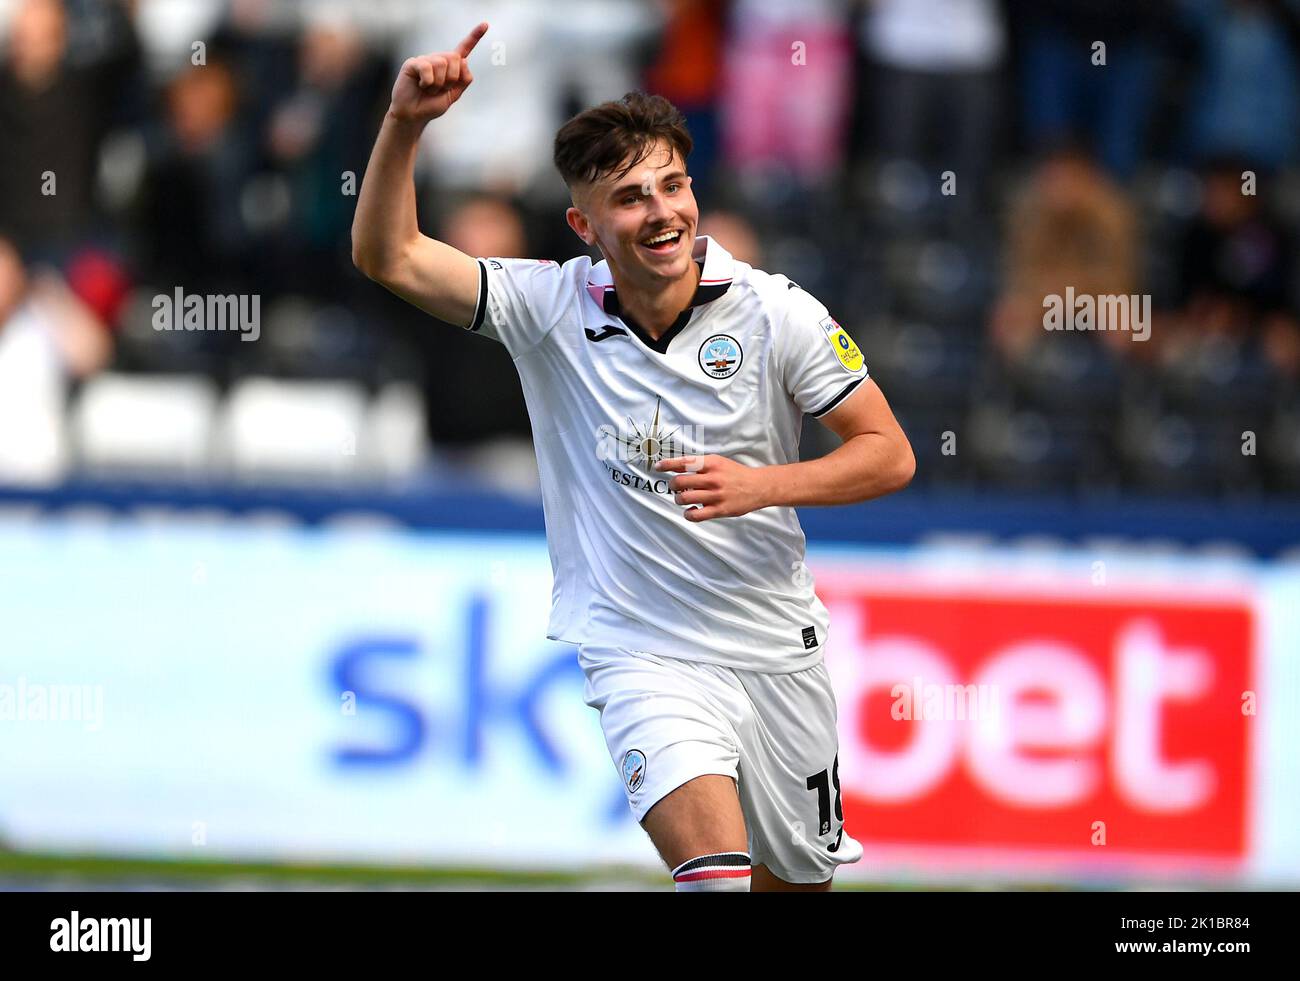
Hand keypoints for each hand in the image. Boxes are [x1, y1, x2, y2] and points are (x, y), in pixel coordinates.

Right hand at [389, 22, 486, 124]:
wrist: (413, 115)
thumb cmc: (431, 105)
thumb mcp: (454, 95)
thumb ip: (463, 80)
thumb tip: (464, 60)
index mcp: (450, 66)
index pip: (464, 49)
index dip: (474, 37)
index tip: (485, 24)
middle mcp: (438, 59)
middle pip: (455, 59)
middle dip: (452, 79)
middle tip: (440, 90)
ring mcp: (425, 60)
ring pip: (442, 63)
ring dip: (438, 83)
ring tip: (429, 90)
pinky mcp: (413, 63)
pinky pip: (427, 68)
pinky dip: (427, 82)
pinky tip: (420, 86)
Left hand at [654, 455, 770, 521]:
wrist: (758, 486)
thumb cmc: (735, 474)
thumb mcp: (718, 462)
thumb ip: (698, 465)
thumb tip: (675, 467)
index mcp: (711, 463)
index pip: (684, 462)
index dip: (667, 464)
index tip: (658, 467)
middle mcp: (712, 478)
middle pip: (679, 482)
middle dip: (673, 485)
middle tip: (676, 487)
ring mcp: (716, 495)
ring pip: (684, 499)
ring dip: (679, 500)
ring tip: (683, 499)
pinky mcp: (720, 510)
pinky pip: (696, 515)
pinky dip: (688, 514)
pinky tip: (692, 511)